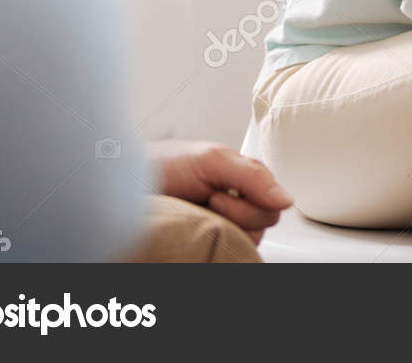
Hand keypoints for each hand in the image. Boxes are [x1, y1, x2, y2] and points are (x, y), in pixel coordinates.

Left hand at [149, 140, 292, 244]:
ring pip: (247, 241)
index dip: (251, 203)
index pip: (272, 204)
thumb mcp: (213, 159)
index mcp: (243, 182)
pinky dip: (214, 244)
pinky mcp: (208, 244)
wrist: (125, 184)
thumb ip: (253, 176)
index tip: (221, 193)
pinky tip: (196, 232)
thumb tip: (287, 200)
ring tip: (197, 214)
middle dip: (238, 213)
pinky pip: (227, 252)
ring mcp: (221, 227)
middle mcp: (236, 206)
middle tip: (208, 200)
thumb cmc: (164, 165)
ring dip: (224, 228)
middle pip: (264, 223)